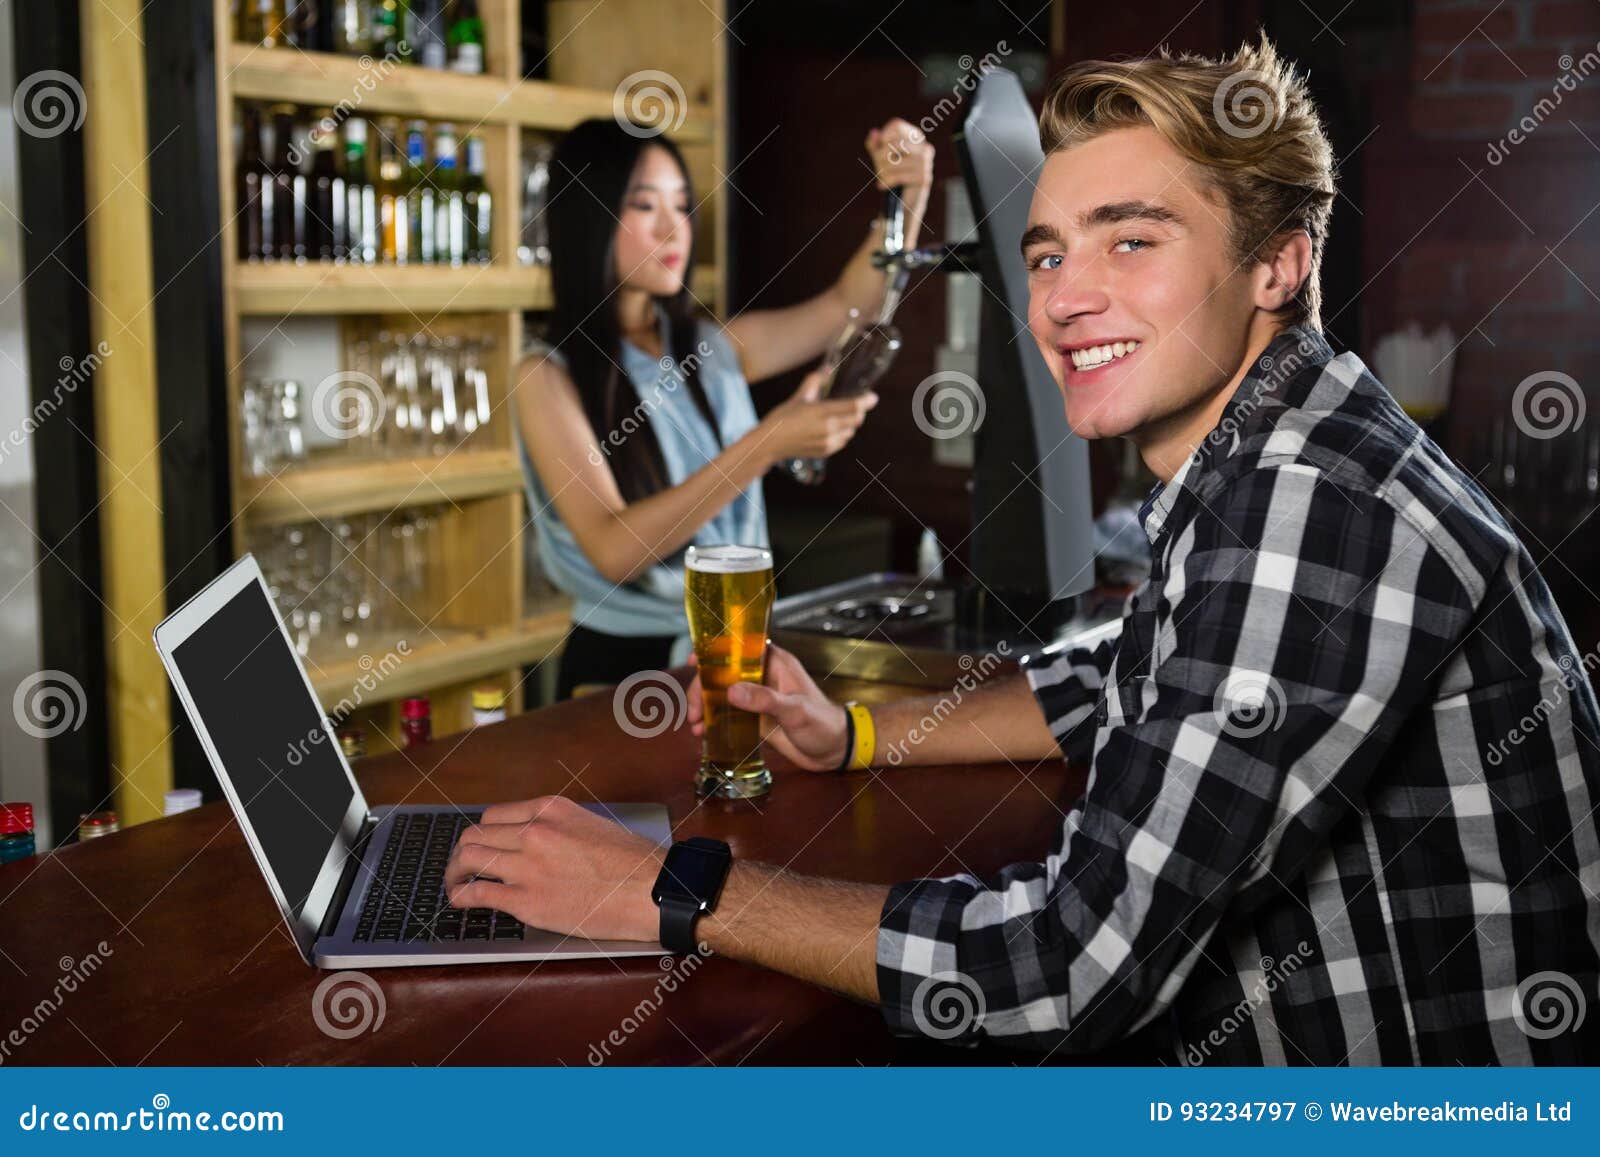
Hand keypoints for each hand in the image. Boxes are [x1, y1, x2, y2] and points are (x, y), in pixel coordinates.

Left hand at [444, 796, 663, 940]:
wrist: (652, 890)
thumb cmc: (634, 862)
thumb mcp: (593, 825)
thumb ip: (560, 829)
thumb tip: (540, 844)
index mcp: (551, 809)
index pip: (495, 815)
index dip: (483, 833)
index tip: (482, 845)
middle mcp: (533, 832)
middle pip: (474, 834)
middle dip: (462, 851)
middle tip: (461, 866)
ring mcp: (527, 866)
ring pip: (468, 859)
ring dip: (454, 872)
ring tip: (454, 883)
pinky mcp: (526, 901)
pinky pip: (478, 894)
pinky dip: (461, 898)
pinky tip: (461, 902)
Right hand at [686, 643, 849, 772]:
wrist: (836, 750)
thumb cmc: (824, 724)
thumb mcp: (795, 711)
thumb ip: (765, 700)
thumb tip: (731, 692)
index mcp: (774, 663)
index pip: (739, 646)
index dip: (714, 649)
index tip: (695, 660)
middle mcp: (762, 676)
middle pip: (722, 672)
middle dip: (702, 688)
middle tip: (694, 711)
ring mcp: (757, 697)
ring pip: (721, 693)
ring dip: (704, 706)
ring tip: (695, 726)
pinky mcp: (754, 717)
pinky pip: (727, 713)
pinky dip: (713, 720)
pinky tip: (703, 733)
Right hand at [758, 370, 878, 462]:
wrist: (771, 443)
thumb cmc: (782, 418)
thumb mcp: (798, 397)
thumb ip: (815, 381)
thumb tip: (828, 368)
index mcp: (821, 411)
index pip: (854, 406)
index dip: (866, 401)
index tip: (873, 397)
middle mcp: (827, 428)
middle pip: (857, 419)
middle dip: (859, 411)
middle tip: (855, 405)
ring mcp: (827, 442)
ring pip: (851, 431)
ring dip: (849, 424)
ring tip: (837, 418)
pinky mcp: (825, 451)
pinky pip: (842, 441)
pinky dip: (841, 434)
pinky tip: (830, 430)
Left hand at [865, 118, 933, 196]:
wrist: (904, 202)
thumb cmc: (893, 175)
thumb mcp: (880, 158)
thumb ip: (874, 145)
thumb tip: (874, 133)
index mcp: (916, 137)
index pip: (896, 125)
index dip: (883, 136)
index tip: (879, 149)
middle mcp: (924, 147)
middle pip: (894, 143)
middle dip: (879, 157)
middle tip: (877, 168)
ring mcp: (926, 163)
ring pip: (894, 161)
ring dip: (882, 171)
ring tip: (881, 177)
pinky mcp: (924, 178)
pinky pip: (898, 176)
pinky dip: (886, 181)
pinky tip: (881, 186)